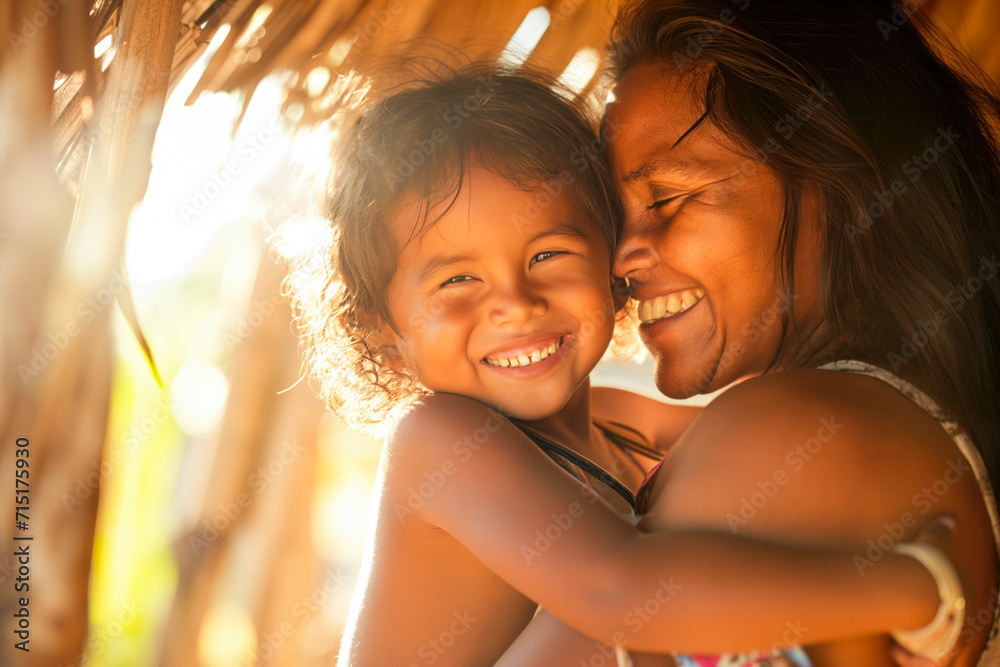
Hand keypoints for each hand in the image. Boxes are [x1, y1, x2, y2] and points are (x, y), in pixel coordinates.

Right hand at [889, 514, 962, 666]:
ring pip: (937, 650)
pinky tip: (894, 649)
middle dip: (926, 631)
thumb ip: (941, 532)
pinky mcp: (939, 656)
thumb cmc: (926, 568)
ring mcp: (952, 640)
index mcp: (965, 598)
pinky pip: (926, 663)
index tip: (916, 607)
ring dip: (915, 647)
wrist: (917, 591)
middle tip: (905, 628)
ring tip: (896, 642)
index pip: (956, 607)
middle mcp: (963, 622)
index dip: (937, 607)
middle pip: (948, 631)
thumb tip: (950, 517)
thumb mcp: (935, 544)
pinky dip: (908, 658)